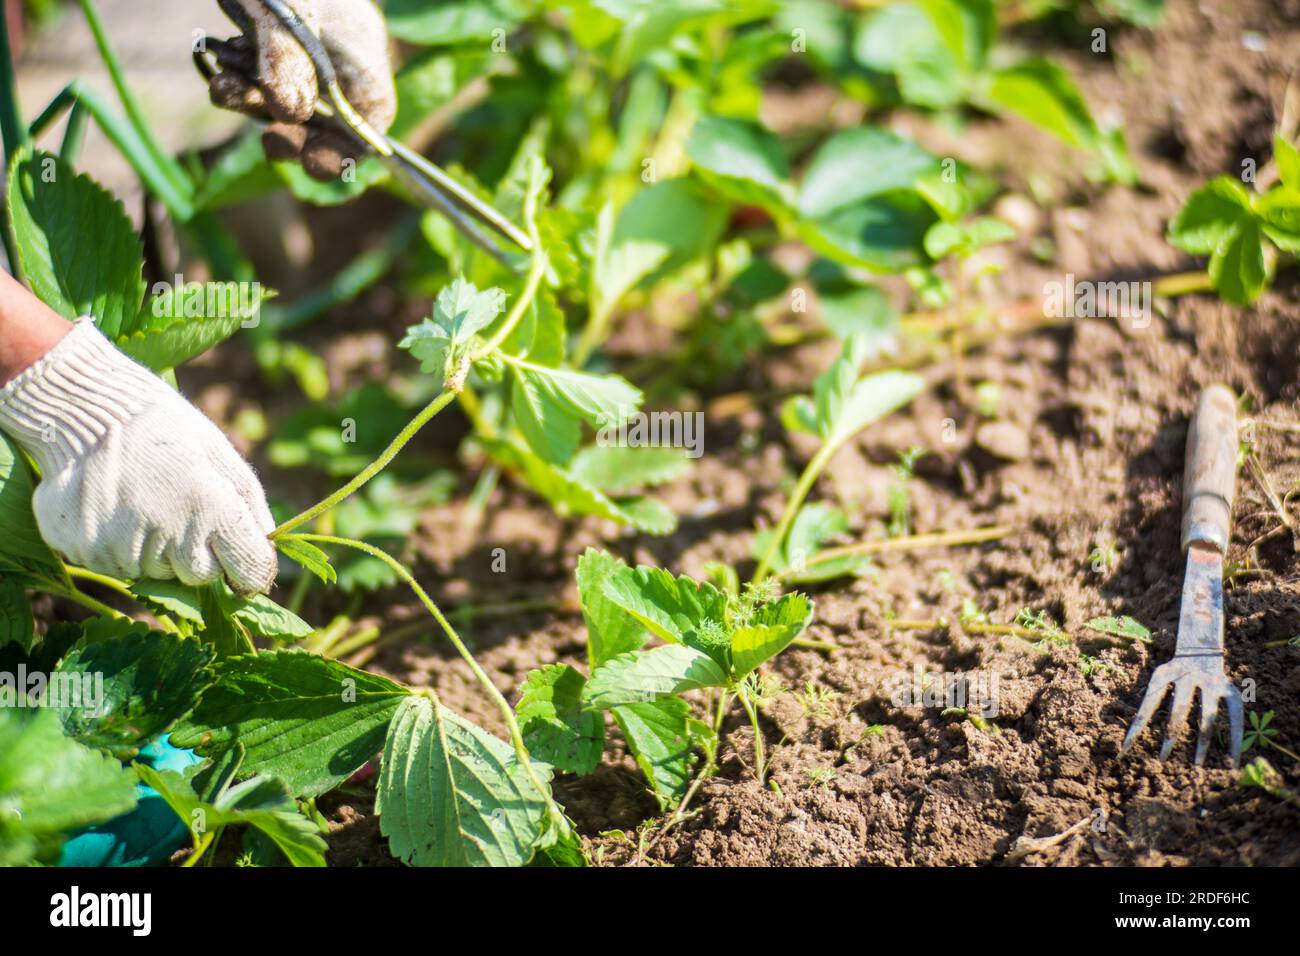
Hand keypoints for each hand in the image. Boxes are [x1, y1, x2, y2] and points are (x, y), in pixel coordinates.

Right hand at [0, 318, 277, 594]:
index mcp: (210, 509)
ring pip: (158, 572)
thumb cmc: (165, 430)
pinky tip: (116, 509)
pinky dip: (122, 546)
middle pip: (202, 576)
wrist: (85, 410)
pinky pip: (119, 567)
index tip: (245, 561)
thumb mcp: (221, 456)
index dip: (252, 570)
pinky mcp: (86, 553)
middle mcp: (167, 536)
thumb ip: (251, 511)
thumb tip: (267, 558)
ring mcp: (122, 548)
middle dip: (200, 553)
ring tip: (143, 501)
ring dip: (158, 548)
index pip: (250, 572)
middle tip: (180, 509)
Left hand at [208, 0, 395, 180]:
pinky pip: (258, 84)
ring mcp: (301, 48)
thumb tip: (288, 116)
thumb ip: (284, 60)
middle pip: (331, 120)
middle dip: (298, 136)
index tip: (316, 158)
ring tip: (225, 92)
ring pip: (287, 105)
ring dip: (255, 109)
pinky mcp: (267, 42)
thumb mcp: (278, 8)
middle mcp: (336, 53)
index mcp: (358, 44)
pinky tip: (219, 74)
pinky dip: (238, 86)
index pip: (373, 115)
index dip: (351, 147)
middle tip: (270, 142)